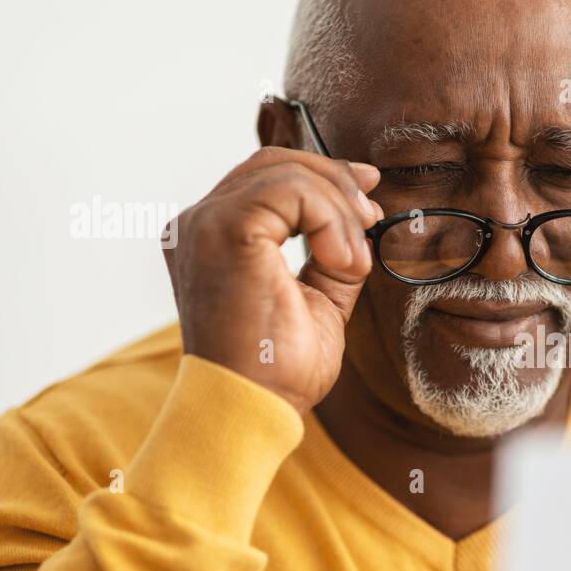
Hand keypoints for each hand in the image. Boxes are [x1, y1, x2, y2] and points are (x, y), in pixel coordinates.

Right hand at [162, 146, 382, 415]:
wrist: (252, 407)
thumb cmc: (277, 370)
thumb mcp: (318, 298)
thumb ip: (330, 256)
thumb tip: (360, 221)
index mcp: (212, 238)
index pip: (266, 178)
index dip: (322, 176)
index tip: (368, 197)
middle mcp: (198, 224)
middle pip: (274, 163)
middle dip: (336, 180)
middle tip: (372, 213)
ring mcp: (205, 223)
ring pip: (287, 174)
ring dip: (338, 210)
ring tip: (352, 263)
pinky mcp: (225, 229)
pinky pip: (292, 191)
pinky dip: (330, 220)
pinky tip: (341, 262)